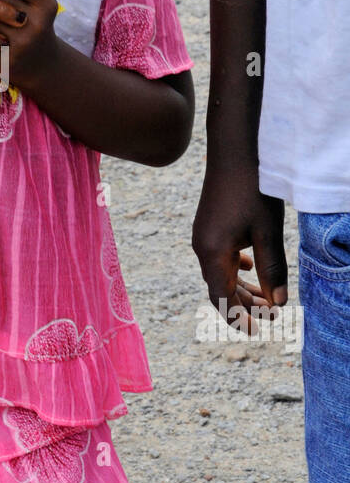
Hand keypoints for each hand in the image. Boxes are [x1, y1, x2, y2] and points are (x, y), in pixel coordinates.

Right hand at [192, 164, 287, 334]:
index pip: (222, 299)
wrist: (234, 150)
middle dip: (243, 306)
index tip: (256, 333)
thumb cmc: (253, 188)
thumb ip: (273, 268)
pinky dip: (234, 269)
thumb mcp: (268, 231)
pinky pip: (218, 257)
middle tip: (269, 318)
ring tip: (264, 298)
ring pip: (219, 273)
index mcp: (213, 253)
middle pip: (219, 289)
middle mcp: (202, 247)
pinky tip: (249, 266)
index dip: (238, 318)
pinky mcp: (207, 226)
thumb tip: (280, 302)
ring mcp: (202, 236)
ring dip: (241, 288)